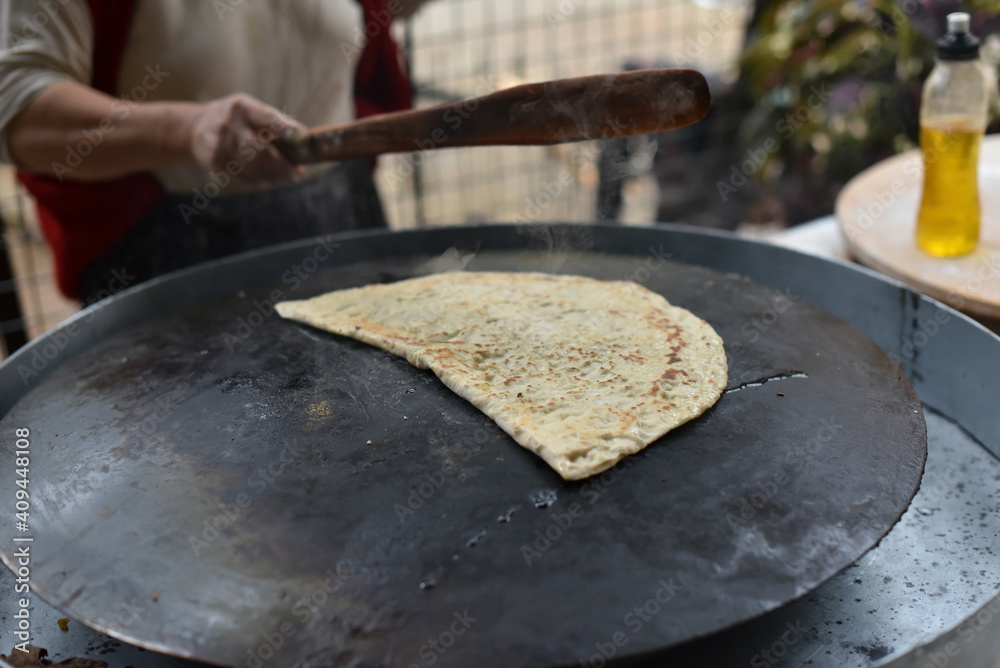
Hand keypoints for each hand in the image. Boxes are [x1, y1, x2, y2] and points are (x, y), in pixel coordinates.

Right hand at [188, 94, 306, 184]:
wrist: (195, 128)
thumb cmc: (236, 119)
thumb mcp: (251, 110)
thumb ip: (275, 123)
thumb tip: (304, 141)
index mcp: (242, 107)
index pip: (266, 117)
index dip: (285, 128)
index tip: (304, 138)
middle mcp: (228, 124)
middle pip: (258, 151)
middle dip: (282, 166)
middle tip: (298, 173)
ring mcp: (218, 144)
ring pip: (252, 169)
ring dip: (274, 176)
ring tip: (287, 176)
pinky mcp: (214, 162)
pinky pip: (242, 177)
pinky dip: (260, 181)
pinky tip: (269, 179)